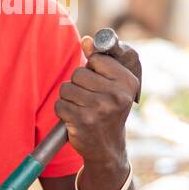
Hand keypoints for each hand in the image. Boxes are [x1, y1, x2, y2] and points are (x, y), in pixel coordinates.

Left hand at [54, 36, 141, 189]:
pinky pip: (60, 104)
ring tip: (82, 109)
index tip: (100, 85)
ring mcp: (100, 109)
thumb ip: (100, 61)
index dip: (92, 71)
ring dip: (69, 98)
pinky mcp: (82, 122)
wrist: (108, 148)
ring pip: (67, 88)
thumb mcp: (113, 86)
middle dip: (78, 85)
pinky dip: (63, 111)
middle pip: (78, 73)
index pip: (96, 60)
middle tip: (89, 99)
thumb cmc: (109, 112)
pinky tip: (75, 119)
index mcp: (128, 82)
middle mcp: (117, 96)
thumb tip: (87, 40)